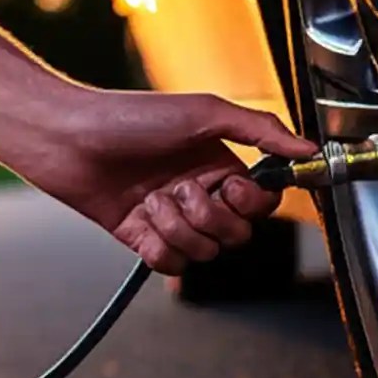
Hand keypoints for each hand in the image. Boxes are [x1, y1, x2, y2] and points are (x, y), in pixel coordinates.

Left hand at [21, 90, 316, 273]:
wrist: (69, 139)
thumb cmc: (130, 117)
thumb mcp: (204, 112)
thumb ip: (261, 130)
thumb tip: (308, 147)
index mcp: (219, 165)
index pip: (260, 204)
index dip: (249, 204)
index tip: (229, 187)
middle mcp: (199, 194)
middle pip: (235, 234)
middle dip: (209, 218)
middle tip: (180, 190)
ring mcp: (171, 218)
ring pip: (203, 252)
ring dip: (177, 228)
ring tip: (151, 200)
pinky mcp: (143, 239)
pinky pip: (172, 264)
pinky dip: (159, 247)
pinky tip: (140, 222)